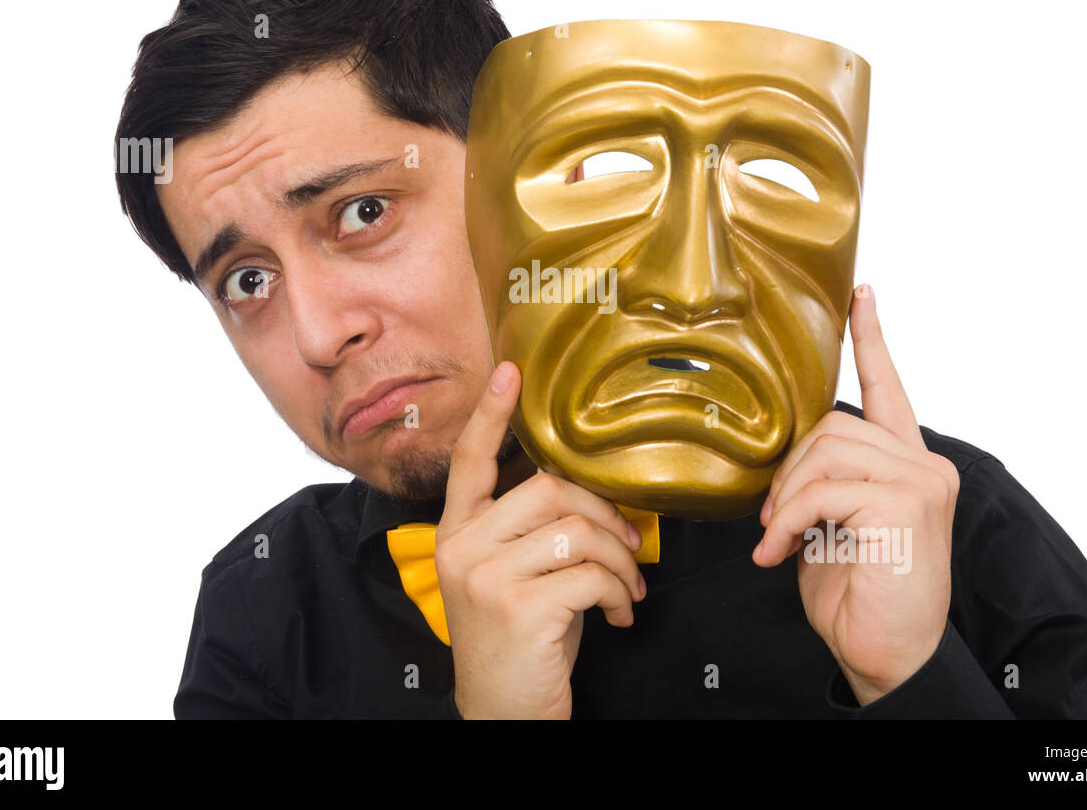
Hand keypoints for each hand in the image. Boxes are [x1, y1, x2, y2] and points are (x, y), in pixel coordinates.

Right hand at [435, 360, 645, 718]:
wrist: (505, 714)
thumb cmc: (520, 641)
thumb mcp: (513, 577)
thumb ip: (533, 531)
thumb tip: (592, 494)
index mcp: (456, 532)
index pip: (468, 460)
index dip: (491, 414)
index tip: (511, 372)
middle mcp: (461, 547)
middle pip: (548, 489)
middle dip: (605, 512)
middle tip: (631, 543)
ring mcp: (485, 577)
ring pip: (576, 531)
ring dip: (621, 559)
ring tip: (629, 588)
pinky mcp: (518, 607)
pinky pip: (591, 574)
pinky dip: (620, 592)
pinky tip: (619, 615)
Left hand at [753, 284, 959, 704]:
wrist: (887, 654)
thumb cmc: (860, 594)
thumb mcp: (834, 525)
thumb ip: (826, 479)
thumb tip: (787, 460)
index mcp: (907, 463)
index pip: (887, 389)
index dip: (871, 339)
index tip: (859, 296)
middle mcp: (923, 464)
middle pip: (832, 424)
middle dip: (789, 469)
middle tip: (776, 518)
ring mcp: (920, 481)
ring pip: (824, 452)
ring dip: (787, 498)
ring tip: (781, 538)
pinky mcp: (905, 503)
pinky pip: (822, 489)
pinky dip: (789, 521)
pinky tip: (781, 553)